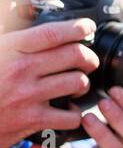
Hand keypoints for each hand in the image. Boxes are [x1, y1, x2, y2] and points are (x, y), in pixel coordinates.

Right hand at [0, 17, 97, 147]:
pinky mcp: (33, 120)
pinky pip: (71, 116)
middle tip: (87, 61)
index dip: (76, 28)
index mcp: (9, 48)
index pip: (52, 33)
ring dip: (82, 84)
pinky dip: (75, 115)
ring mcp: (28, 95)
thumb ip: (13, 41)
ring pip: (78, 82)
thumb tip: (36, 31)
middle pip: (75, 55)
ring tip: (75, 86)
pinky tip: (68, 111)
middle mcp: (21, 69)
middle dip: (88, 57)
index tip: (86, 27)